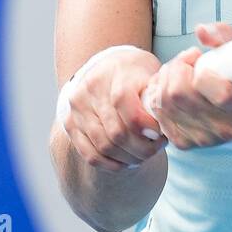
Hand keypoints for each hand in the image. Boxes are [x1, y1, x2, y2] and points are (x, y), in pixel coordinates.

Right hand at [59, 47, 167, 172]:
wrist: (106, 66)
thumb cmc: (134, 74)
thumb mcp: (149, 74)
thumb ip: (155, 98)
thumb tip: (161, 128)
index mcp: (115, 74)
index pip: (128, 110)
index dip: (146, 128)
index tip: (160, 136)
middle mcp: (91, 90)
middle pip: (117, 133)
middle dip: (141, 149)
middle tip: (155, 149)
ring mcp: (77, 108)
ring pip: (104, 146)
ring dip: (128, 158)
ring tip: (142, 156)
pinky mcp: (70, 124)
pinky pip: (89, 154)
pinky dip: (109, 164)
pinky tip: (124, 162)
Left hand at [141, 22, 231, 150]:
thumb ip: (224, 36)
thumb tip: (200, 30)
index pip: (218, 92)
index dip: (200, 69)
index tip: (199, 57)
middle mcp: (224, 127)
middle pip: (179, 94)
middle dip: (175, 69)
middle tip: (185, 62)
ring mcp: (203, 138)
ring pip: (164, 103)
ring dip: (164, 81)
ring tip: (177, 73)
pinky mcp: (185, 143)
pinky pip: (158, 114)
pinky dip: (158, 96)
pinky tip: (171, 89)